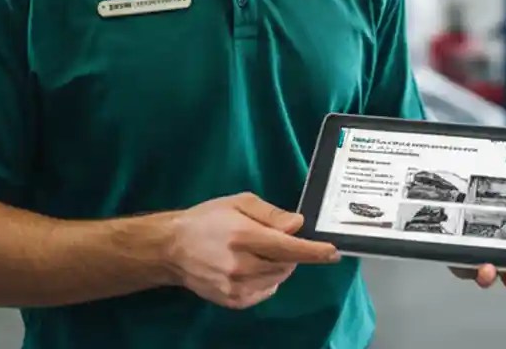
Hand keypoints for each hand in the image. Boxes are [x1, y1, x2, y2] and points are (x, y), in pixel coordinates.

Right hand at [164, 192, 339, 308]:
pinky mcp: (232, 301)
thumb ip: (270, 214)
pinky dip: (268, 281)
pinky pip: (265, 292)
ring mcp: (235, 286)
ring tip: (260, 253)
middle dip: (291, 253)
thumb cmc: (208, 219)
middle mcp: (241, 265)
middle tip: (276, 241)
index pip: (288, 247)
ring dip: (280, 267)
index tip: (333, 252)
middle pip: (286, 265)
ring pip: (278, 280)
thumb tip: (297, 225)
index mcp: (243, 236)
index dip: (314, 251)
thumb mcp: (239, 203)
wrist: (172, 248)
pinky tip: (252, 268)